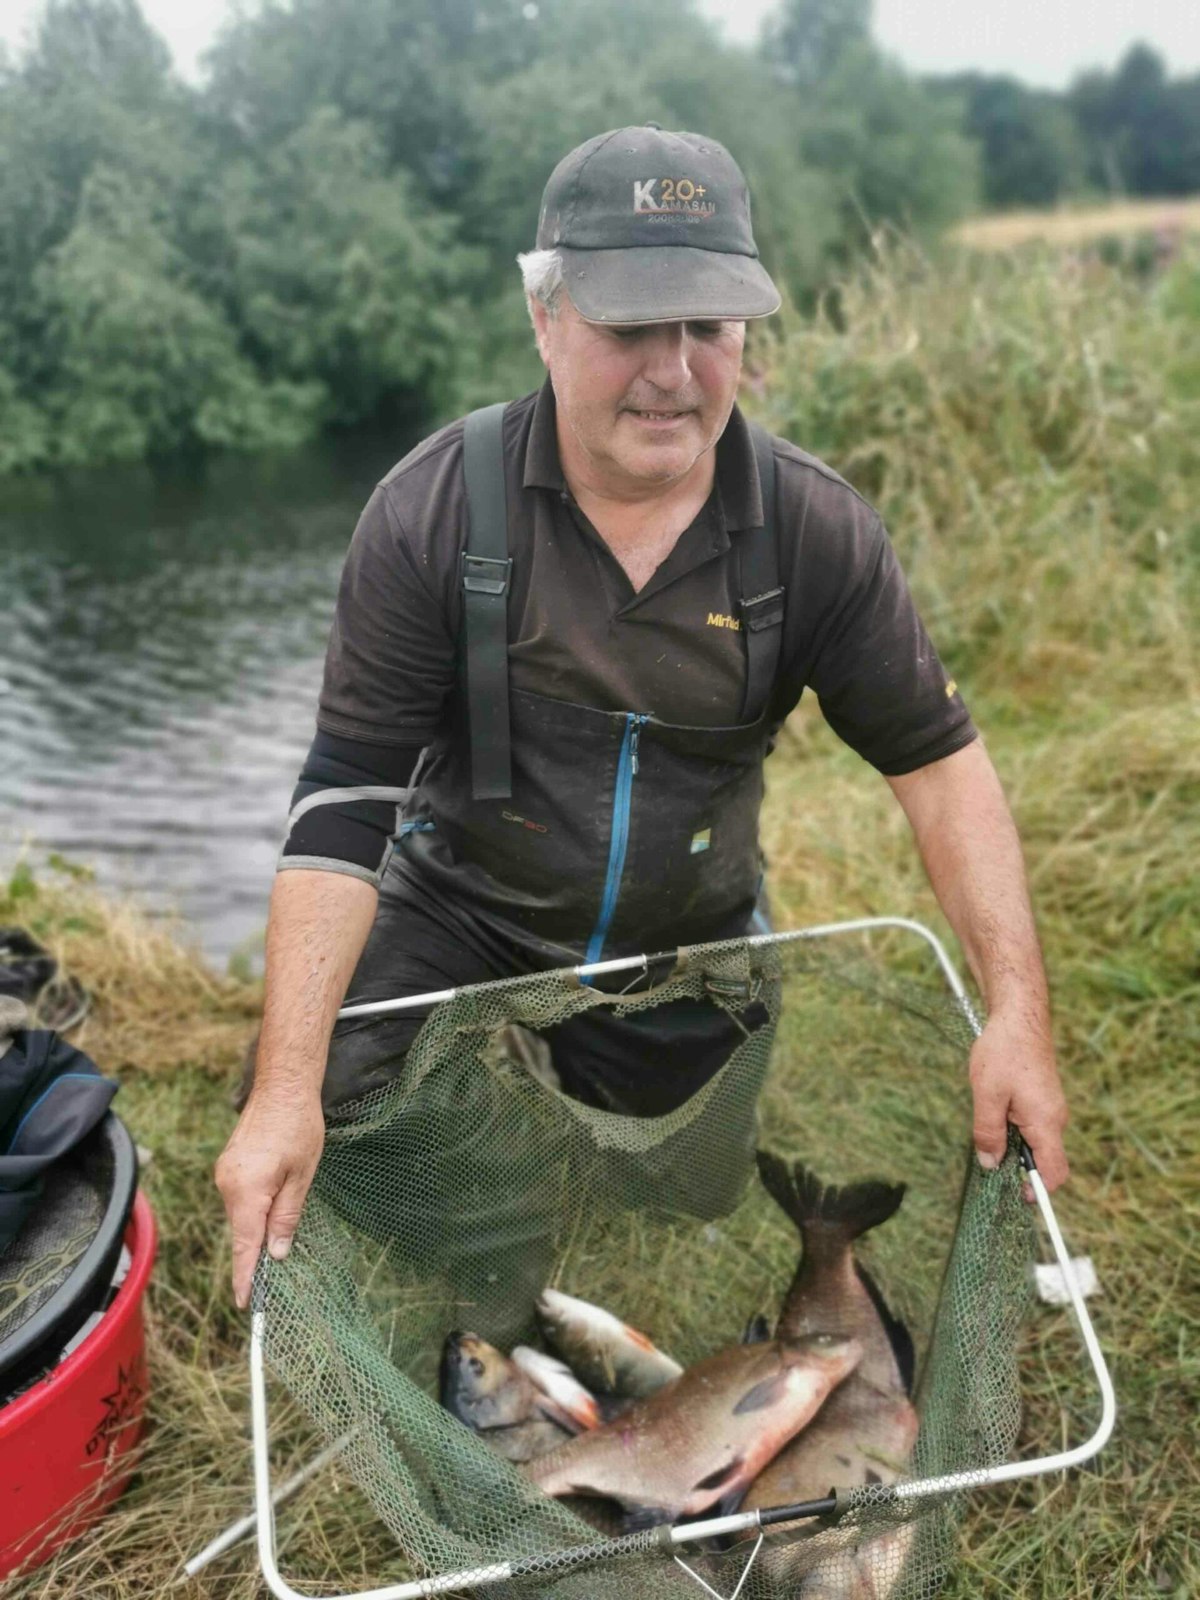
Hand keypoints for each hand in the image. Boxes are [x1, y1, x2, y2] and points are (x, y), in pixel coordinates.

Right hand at [214, 1089, 325, 1308]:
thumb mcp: (303, 1176)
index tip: (245, 1305)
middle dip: (256, 1253)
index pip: (244, 1245)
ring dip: (257, 1226)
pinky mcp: (228, 1166)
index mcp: (247, 1191)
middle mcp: (227, 1185)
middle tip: (273, 1278)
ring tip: (281, 1230)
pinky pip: (239, 1198)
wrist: (282, 1086)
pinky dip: (253, 1208)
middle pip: (242, 1231)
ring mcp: (224, 1174)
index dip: (245, 1277)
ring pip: (241, 1215)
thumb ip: (286, 1217)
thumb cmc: (299, 1127)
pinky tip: (273, 1202)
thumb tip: (275, 1254)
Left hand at [968, 1008, 1068, 1193]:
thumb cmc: (1003, 1051)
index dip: (1037, 1190)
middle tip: (989, 1160)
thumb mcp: (987, 1094)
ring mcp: (1050, 1108)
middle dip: (1018, 1167)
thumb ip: (988, 1132)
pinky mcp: (1042, 1099)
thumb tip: (991, 1164)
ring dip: (1012, 1145)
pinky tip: (994, 1113)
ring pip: (1034, 1142)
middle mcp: (1055, 1119)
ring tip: (988, 1128)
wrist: (1019, 1015)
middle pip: (1043, 1160)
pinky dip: (1013, 1129)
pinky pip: (1031, 1126)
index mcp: (1046, 1122)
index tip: (1015, 1196)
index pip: (1054, 1172)